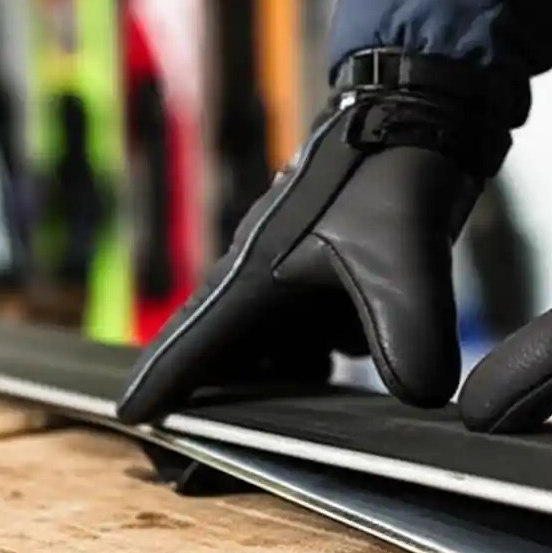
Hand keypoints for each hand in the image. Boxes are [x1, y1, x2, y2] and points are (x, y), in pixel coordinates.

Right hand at [117, 50, 509, 422]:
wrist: (419, 116)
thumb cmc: (387, 175)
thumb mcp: (403, 258)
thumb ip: (412, 330)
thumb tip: (422, 396)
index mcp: (257, 272)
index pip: (196, 338)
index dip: (163, 380)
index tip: (129, 415)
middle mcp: (267, 275)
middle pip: (231, 351)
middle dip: (230, 393)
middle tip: (237, 436)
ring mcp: (298, 273)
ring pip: (275, 342)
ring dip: (285, 377)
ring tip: (305, 415)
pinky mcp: (332, 271)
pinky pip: (313, 327)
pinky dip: (326, 352)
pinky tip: (358, 361)